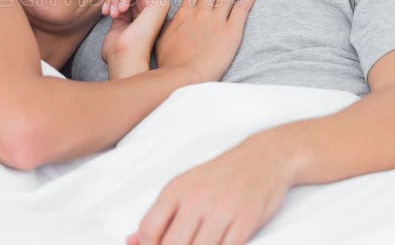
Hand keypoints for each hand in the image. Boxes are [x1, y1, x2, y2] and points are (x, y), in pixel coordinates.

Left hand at [101, 0, 169, 78]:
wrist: (122, 57)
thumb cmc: (118, 47)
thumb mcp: (117, 20)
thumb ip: (120, 5)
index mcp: (146, 9)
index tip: (105, 11)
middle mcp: (155, 5)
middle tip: (109, 11)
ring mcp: (159, 3)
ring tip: (114, 12)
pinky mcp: (160, 2)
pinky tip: (121, 10)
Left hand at [129, 134, 293, 244]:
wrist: (262, 158)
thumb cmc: (220, 176)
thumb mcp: (185, 187)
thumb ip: (160, 216)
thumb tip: (131, 241)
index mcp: (176, 189)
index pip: (149, 230)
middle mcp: (196, 198)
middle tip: (186, 244)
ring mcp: (222, 209)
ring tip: (201, 243)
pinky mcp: (246, 220)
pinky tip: (219, 244)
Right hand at [155, 0, 253, 82]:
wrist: (185, 76)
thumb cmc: (171, 64)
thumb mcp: (162, 40)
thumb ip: (168, 27)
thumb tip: (170, 21)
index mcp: (184, 14)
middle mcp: (200, 13)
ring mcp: (216, 21)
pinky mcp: (231, 32)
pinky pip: (242, 10)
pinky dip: (247, 1)